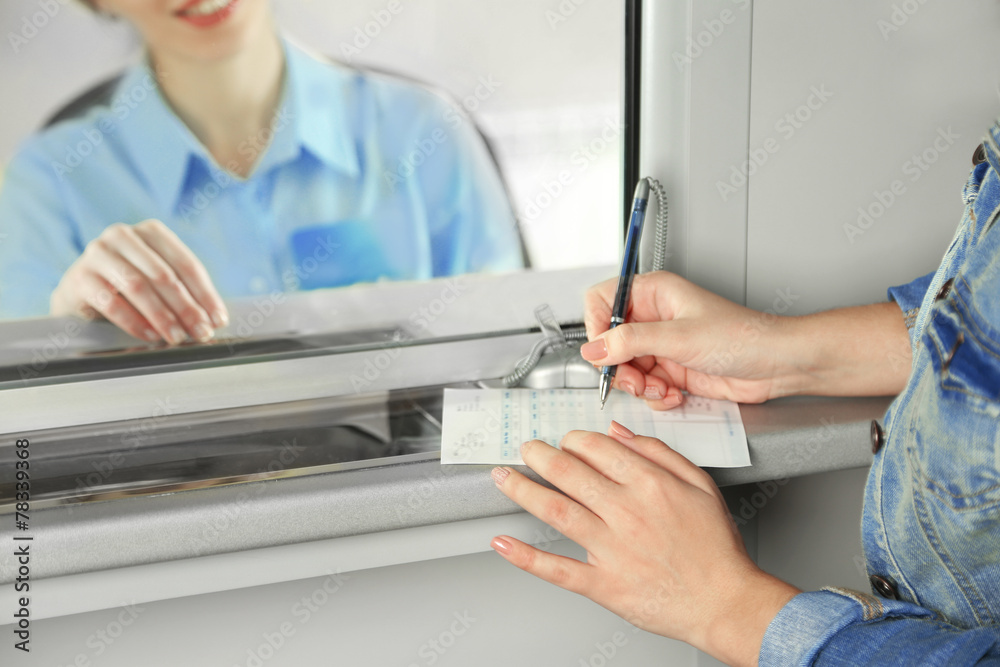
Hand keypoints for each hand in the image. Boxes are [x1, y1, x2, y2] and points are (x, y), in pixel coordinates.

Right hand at [50, 220, 228, 343]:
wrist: (80, 292)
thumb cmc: (128, 285)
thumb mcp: (158, 280)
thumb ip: (184, 291)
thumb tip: (214, 319)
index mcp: (150, 232)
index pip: (186, 264)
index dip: (205, 295)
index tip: (218, 319)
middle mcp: (122, 236)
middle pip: (163, 275)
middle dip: (187, 308)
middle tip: (201, 332)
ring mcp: (97, 254)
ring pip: (138, 287)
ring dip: (162, 316)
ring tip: (176, 337)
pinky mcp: (79, 278)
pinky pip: (111, 302)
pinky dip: (134, 322)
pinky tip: (149, 335)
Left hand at [491, 424, 799, 666]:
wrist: (725, 602)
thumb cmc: (715, 548)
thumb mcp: (700, 484)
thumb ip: (658, 452)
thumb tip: (618, 431)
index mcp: (650, 484)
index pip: (598, 448)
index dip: (574, 440)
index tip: (566, 440)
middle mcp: (626, 512)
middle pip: (569, 473)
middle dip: (539, 455)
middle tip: (526, 448)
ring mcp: (611, 549)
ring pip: (556, 510)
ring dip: (523, 490)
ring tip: (503, 477)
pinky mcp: (603, 584)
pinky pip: (557, 569)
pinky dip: (526, 556)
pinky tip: (504, 542)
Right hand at [582, 271, 788, 407]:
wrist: (774, 366)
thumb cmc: (742, 337)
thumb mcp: (679, 337)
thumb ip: (631, 341)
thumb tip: (594, 348)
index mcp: (653, 293)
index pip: (602, 301)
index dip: (597, 327)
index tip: (604, 351)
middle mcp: (653, 318)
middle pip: (610, 343)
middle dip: (620, 367)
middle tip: (636, 380)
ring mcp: (661, 345)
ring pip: (625, 369)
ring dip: (640, 386)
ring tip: (662, 388)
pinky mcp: (671, 370)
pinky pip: (645, 387)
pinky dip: (656, 396)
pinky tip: (676, 394)